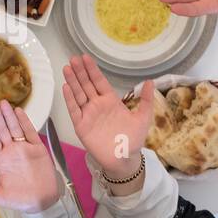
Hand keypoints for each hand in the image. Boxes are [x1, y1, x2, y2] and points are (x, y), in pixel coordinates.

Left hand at [0, 99, 59, 212]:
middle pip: (2, 130)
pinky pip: (30, 132)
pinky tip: (19, 111)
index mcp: (1, 161)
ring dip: (8, 116)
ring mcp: (24, 149)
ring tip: (3, 102)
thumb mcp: (0, 197)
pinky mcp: (37, 149)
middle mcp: (11, 152)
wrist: (43, 201)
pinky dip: (24, 121)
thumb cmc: (22, 200)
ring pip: (14, 128)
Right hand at [61, 54, 153, 178]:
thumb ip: (146, 100)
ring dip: (73, 81)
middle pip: (86, 85)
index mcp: (110, 101)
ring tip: (67, 68)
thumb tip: (150, 81)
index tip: (85, 57)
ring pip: (78, 94)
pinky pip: (74, 110)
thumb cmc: (133, 139)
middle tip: (73, 58)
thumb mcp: (142, 117)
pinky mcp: (81, 125)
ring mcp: (88, 114)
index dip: (92, 70)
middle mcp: (97, 105)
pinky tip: (66, 87)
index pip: (99, 81)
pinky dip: (70, 99)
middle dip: (80, 72)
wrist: (124, 159)